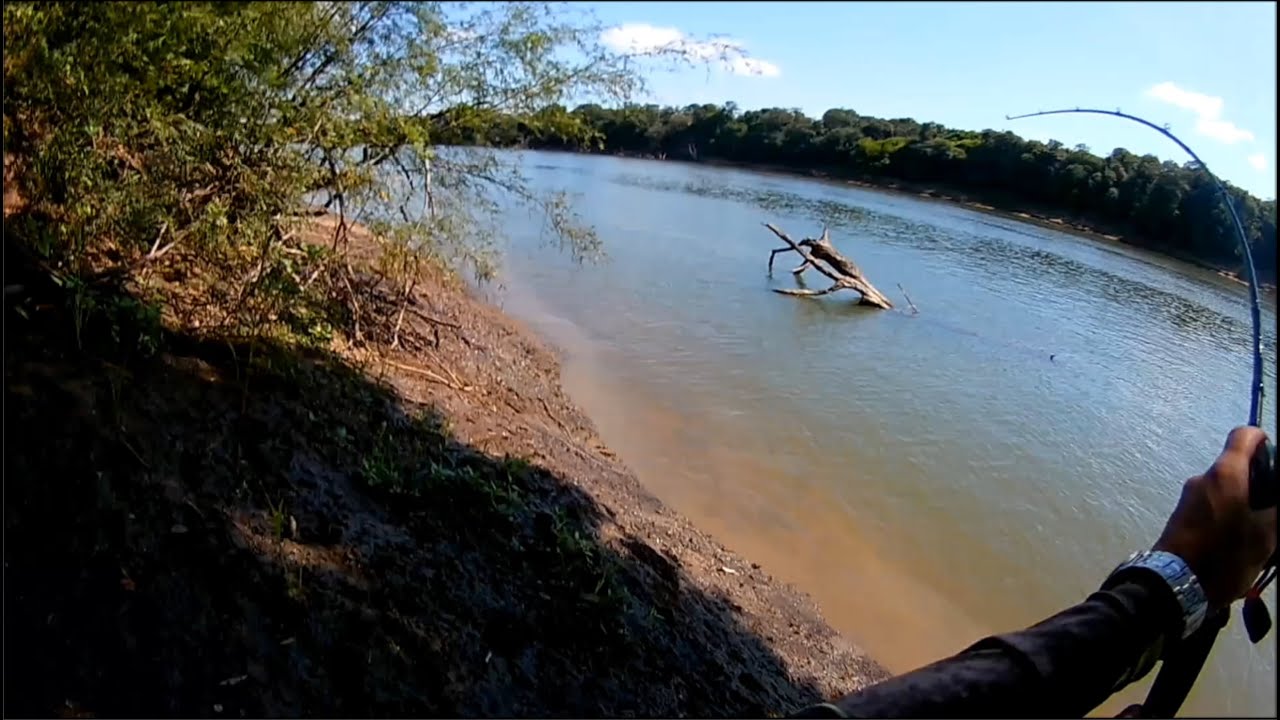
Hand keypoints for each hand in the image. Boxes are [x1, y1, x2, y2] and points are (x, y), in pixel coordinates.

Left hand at [1152, 426, 1275, 609]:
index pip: (1244, 436)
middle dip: (1259, 485)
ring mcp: (1189, 497)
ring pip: (1226, 490)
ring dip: (1245, 505)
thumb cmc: (1225, 556)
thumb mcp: (1266, 534)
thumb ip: (1274, 509)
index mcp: (1225, 474)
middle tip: (1273, 512)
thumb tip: (1270, 503)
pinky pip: (1213, 506)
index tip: (1274, 459)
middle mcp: (1203, 479)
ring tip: (1262, 534)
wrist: (1176, 584)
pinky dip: (1229, 516)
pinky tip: (1241, 542)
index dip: (1263, 441)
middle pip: (1237, 467)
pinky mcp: (1182, 515)